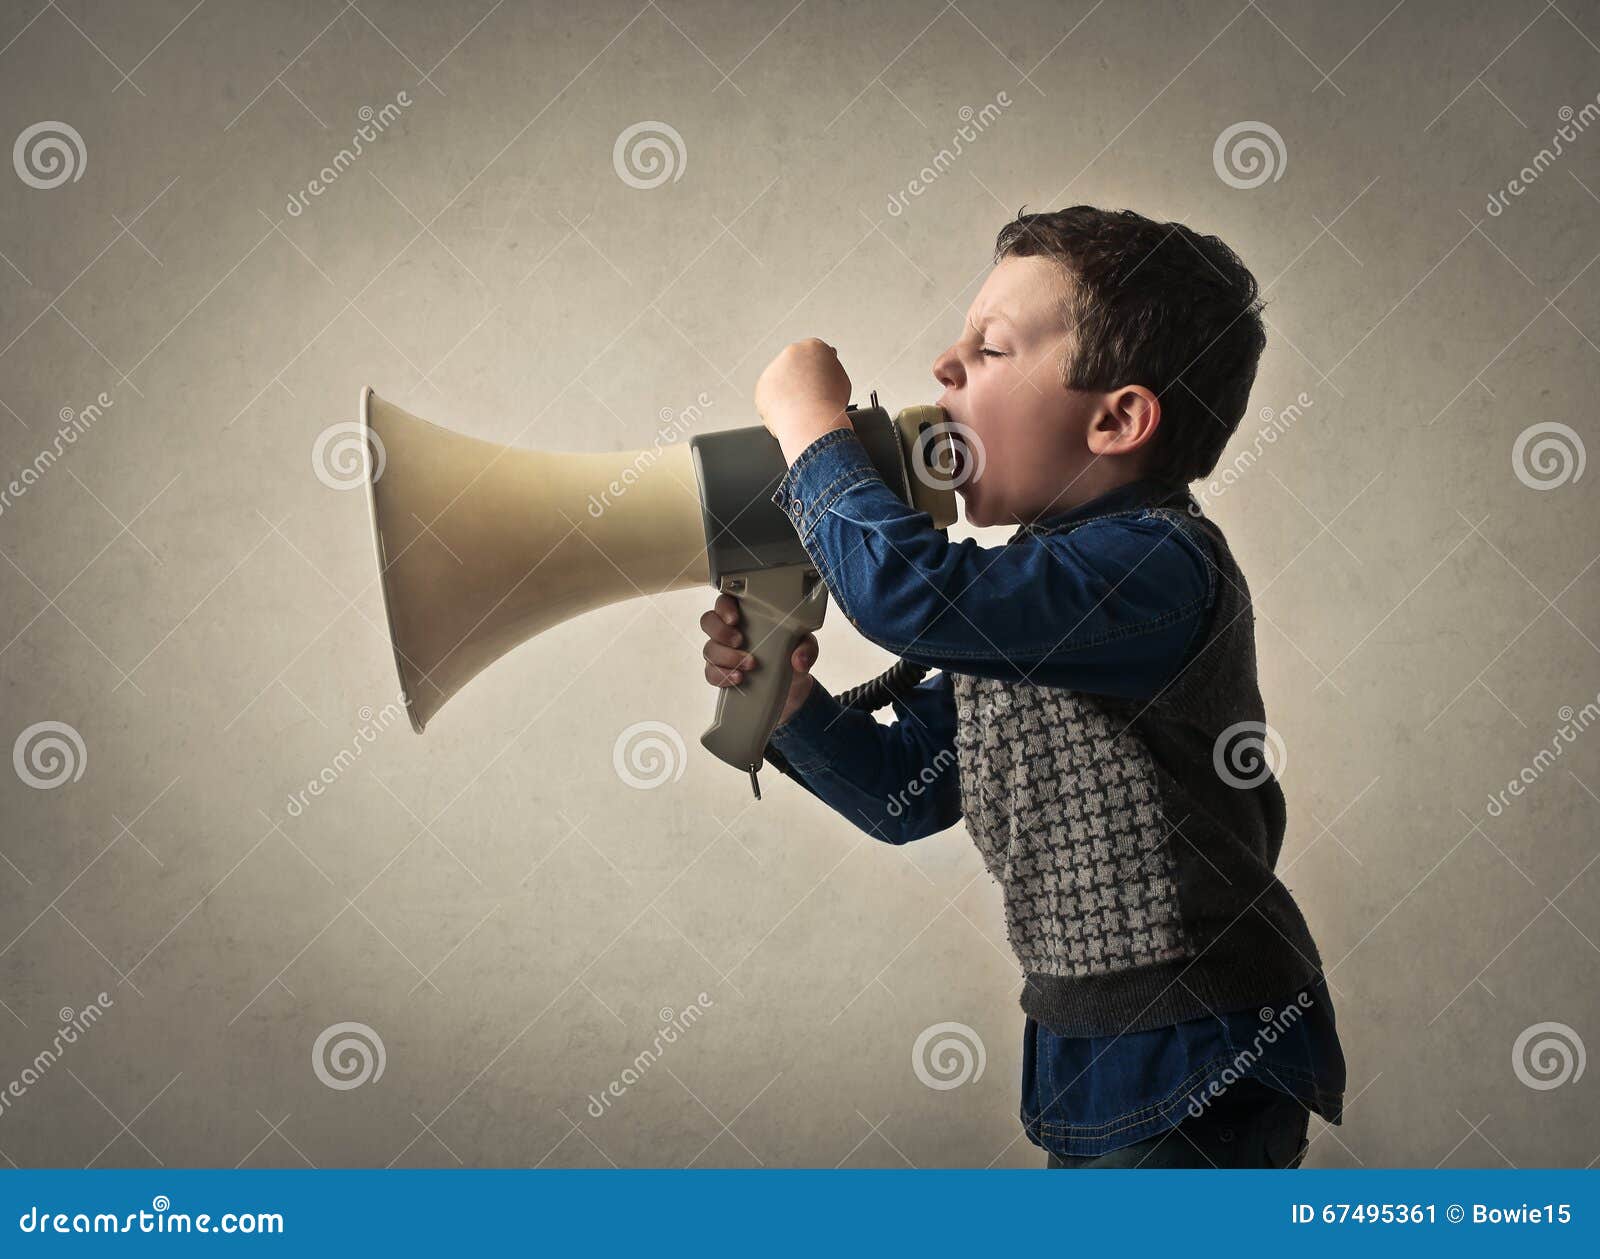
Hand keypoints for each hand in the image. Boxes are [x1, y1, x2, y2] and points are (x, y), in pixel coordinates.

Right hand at [700, 592, 818, 727]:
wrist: (790, 687)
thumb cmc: (792, 655)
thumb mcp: (805, 648)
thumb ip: (806, 648)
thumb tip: (799, 659)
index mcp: (747, 614)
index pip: (725, 601)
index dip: (724, 607)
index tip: (734, 618)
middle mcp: (730, 630)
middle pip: (708, 621)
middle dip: (720, 632)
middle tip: (740, 641)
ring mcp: (722, 651)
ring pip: (709, 649)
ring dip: (726, 657)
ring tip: (749, 665)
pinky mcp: (721, 673)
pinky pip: (710, 673)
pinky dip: (722, 676)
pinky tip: (738, 679)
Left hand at [754, 338, 852, 462]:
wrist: (812, 422)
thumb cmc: (830, 403)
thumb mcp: (841, 380)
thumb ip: (831, 369)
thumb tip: (828, 364)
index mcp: (814, 346)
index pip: (815, 356)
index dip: (818, 374)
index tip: (820, 385)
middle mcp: (791, 352)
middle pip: (796, 366)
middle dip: (802, 380)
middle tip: (811, 398)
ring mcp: (774, 368)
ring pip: (782, 382)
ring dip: (789, 393)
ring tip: (802, 409)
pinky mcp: (762, 386)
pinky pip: (770, 397)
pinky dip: (777, 406)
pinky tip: (789, 413)